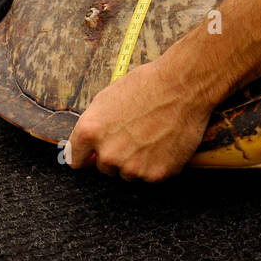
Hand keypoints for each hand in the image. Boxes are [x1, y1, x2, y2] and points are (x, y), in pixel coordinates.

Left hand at [65, 60, 210, 181]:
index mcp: (89, 132)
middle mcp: (108, 153)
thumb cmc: (148, 85)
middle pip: (105, 168)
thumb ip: (93, 125)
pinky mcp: (156, 174)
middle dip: (117, 155)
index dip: (88, 155)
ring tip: (154, 136)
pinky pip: (151, 175)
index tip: (95, 154)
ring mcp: (132, 167)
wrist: (184, 86)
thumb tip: (88, 146)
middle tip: (136, 134)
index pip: (76, 159)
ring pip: (129, 173)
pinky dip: (158, 164)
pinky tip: (166, 143)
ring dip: (137, 161)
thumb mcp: (107, 98)